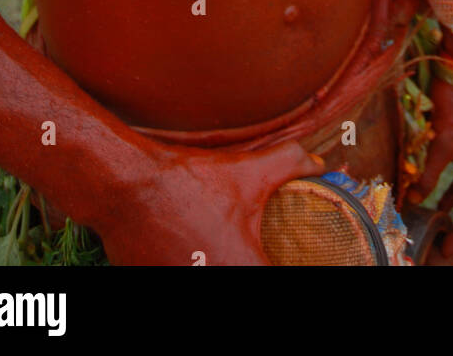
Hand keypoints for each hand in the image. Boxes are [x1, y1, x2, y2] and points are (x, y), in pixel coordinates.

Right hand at [96, 136, 322, 265]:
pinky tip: (194, 254)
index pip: (278, 281)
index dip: (283, 266)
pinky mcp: (154, 284)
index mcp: (245, 269)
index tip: (280, 256)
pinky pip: (185, 282)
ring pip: (212, 279)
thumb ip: (291, 164)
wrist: (132, 187)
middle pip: (247, 280)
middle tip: (251, 251)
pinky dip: (192, 267)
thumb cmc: (192, 182)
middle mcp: (214, 283)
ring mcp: (181, 288)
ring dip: (219, 265)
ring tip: (217, 250)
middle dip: (250, 263)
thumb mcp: (249, 170)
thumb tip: (320, 164)